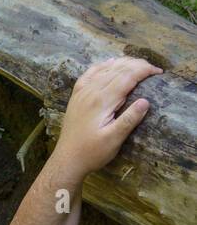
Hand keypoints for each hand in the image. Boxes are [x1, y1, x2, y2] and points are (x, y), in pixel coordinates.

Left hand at [54, 55, 161, 179]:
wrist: (66, 161)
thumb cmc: (91, 153)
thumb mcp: (114, 140)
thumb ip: (129, 120)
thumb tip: (146, 101)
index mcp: (102, 100)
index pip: (127, 76)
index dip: (144, 70)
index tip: (158, 72)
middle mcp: (91, 91)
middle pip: (117, 69)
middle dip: (137, 65)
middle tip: (152, 69)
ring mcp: (82, 93)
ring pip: (104, 69)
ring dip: (122, 63)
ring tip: (137, 64)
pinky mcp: (76, 97)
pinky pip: (89, 74)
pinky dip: (101, 66)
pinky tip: (109, 63)